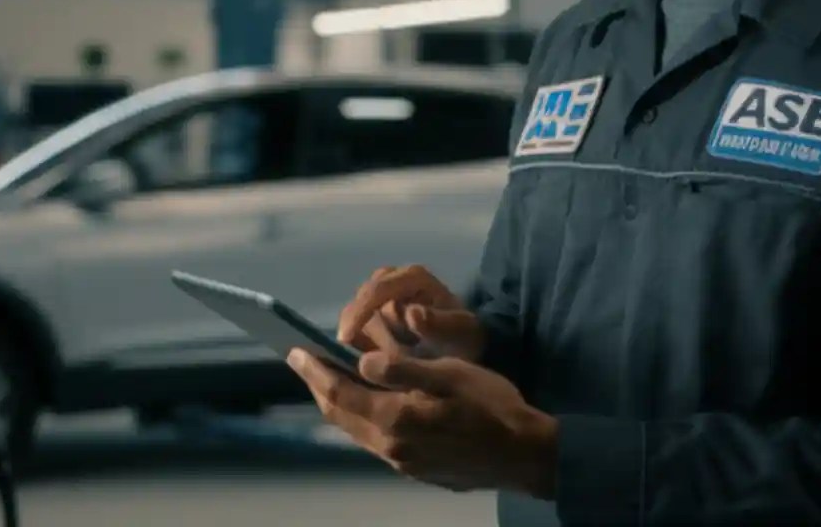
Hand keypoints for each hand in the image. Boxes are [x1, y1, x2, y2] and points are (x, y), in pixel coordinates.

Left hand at [286, 348, 556, 496]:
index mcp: (396, 419)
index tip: (295, 350)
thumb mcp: (450, 375)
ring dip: (338, 403)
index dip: (314, 371)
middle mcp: (392, 446)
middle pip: (339, 415)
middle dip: (318, 385)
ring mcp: (403, 462)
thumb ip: (402, 369)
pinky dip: (361, 417)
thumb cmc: (492, 406)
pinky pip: (374, 440)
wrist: (525, 455)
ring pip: (355, 430)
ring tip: (329, 376)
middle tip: (304, 359)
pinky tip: (368, 402)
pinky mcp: (415, 469)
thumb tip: (361, 361)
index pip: (339, 394)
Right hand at [337, 265, 485, 362]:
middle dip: (365, 332)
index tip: (345, 339)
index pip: (377, 290)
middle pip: (361, 302)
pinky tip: (373, 359)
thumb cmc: (463, 335)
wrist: (466, 343)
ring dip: (367, 340)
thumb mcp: (459, 332)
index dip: (358, 313)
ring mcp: (383, 294)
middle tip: (378, 359)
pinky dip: (362, 343)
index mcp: (413, 277)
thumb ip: (438, 324)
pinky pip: (359, 326)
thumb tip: (411, 313)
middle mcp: (394, 279)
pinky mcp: (375, 310)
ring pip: (357, 315)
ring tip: (387, 359)